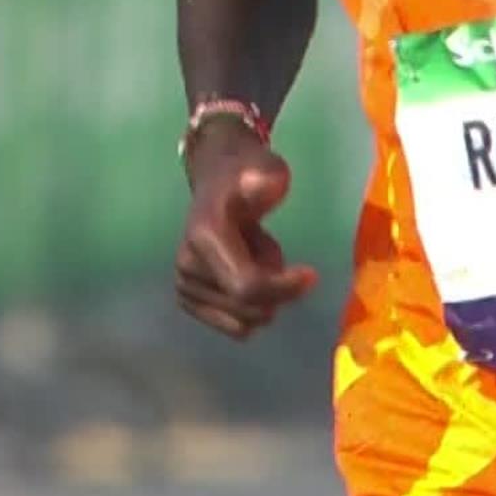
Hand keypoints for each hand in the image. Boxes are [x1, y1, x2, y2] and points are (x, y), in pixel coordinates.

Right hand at [175, 125, 317, 339]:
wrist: (217, 182)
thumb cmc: (246, 177)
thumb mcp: (264, 169)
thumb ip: (266, 178)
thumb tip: (266, 183)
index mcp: (205, 237)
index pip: (248, 286)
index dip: (284, 288)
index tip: (311, 274)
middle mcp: (187, 266)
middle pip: (249, 310)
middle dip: (275, 289)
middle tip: (270, 250)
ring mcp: (184, 286)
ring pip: (245, 322)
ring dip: (263, 298)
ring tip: (254, 259)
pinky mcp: (189, 301)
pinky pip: (235, 327)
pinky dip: (250, 308)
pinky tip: (245, 274)